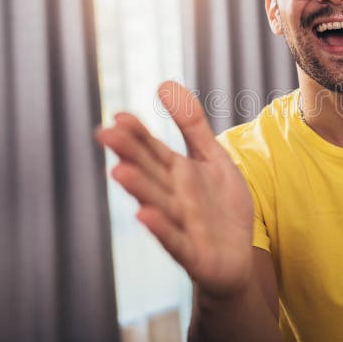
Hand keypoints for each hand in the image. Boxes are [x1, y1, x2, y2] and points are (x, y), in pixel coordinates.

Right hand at [95, 82, 253, 298]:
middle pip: (148, 172)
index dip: (136, 133)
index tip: (118, 116)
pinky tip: (144, 214)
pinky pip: (174, 240)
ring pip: (156, 202)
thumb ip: (191, 124)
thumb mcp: (212, 158)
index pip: (152, 149)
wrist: (237, 259)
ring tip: (118, 170)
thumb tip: (164, 82)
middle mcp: (173, 196)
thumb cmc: (220, 206)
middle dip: (129, 154)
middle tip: (105, 134)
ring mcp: (180, 224)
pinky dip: (160, 228)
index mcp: (176, 172)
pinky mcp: (192, 252)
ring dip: (138, 188)